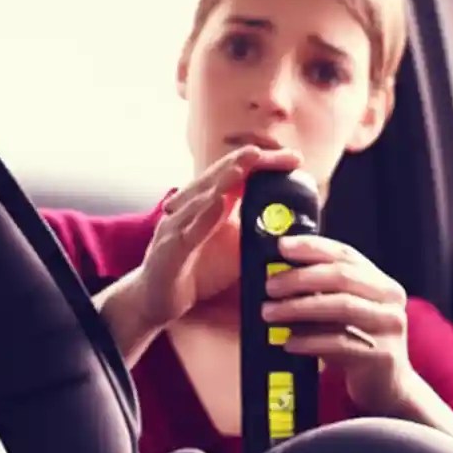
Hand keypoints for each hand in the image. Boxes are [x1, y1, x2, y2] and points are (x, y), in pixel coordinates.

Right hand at [131, 145, 302, 330]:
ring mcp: (176, 227)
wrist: (157, 300)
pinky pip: (187, 231)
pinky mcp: (168, 251)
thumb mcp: (235, 247)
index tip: (294, 159)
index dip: (262, 163)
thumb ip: (258, 230)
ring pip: (200, 198)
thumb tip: (295, 224)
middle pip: (217, 177)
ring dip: (222, 181)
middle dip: (244, 163)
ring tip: (243, 167)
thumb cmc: (197, 270)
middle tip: (269, 151)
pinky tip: (219, 204)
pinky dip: (203, 216)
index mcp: (208, 205)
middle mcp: (190, 209)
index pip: (236, 175)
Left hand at [261, 234, 417, 414]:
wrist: (388, 386)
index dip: (313, 247)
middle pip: (342, 277)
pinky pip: (340, 342)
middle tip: (270, 286)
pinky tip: (289, 342)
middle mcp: (390, 299)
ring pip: (341, 307)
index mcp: (380, 282)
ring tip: (270, 313)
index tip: (281, 246)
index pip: (345, 254)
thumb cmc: (357, 344)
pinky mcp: (382, 354)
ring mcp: (389, 326)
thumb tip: (278, 276)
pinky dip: (310, 341)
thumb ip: (322, 293)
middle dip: (300, 278)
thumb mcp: (344, 313)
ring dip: (299, 308)